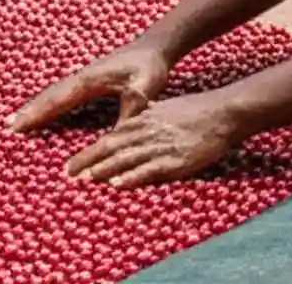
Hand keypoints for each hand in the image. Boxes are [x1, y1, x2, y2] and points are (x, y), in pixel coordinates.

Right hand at [8, 41, 171, 132]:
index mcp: (90, 80)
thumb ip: (132, 108)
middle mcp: (81, 77)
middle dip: (29, 111)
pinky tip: (42, 109)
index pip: (58, 99)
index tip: (18, 125)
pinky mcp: (88, 80)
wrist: (155, 47)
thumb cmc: (150, 66)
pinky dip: (48, 101)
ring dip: (35, 106)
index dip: (38, 113)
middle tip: (6, 127)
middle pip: (49, 95)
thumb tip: (120, 133)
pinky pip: (63, 92)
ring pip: (54, 93)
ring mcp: (83, 77)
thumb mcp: (145, 87)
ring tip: (15, 121)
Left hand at [64, 91, 237, 188]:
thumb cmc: (197, 110)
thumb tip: (131, 122)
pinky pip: (149, 170)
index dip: (88, 152)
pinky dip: (132, 177)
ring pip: (126, 159)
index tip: (69, 165)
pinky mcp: (176, 159)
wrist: (224, 113)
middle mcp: (148, 132)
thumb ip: (147, 115)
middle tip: (68, 175)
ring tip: (86, 180)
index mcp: (145, 119)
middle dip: (87, 162)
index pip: (109, 137)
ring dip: (104, 170)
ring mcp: (161, 146)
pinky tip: (118, 185)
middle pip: (111, 148)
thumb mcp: (167, 107)